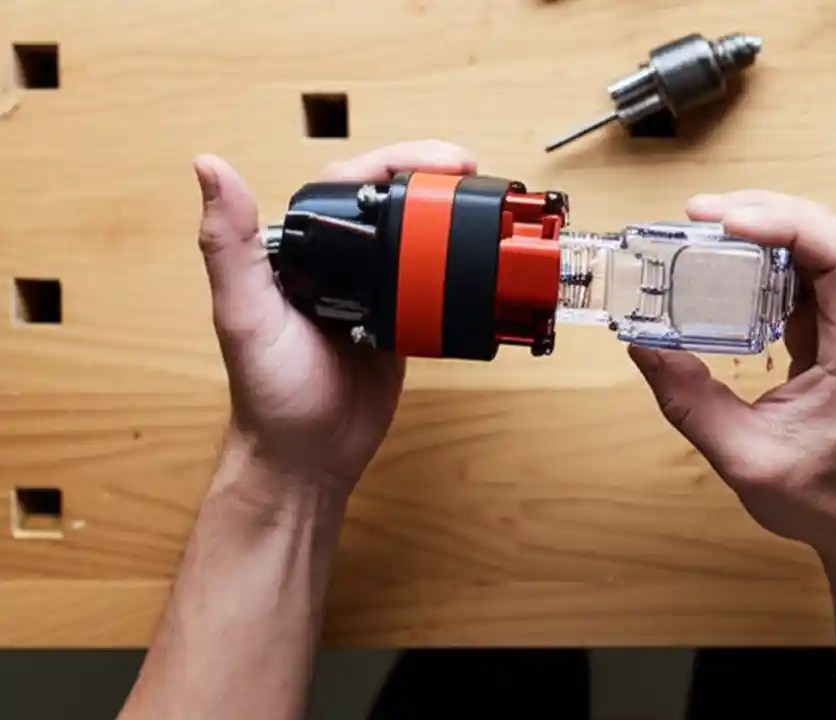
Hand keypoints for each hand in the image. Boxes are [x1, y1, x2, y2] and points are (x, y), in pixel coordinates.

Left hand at [195, 141, 476, 493]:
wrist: (307, 459)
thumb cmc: (267, 395)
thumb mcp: (244, 315)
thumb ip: (229, 244)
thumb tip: (210, 166)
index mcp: (296, 249)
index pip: (348, 183)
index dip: (395, 160)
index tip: (438, 158)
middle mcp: (333, 264)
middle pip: (389, 201)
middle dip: (433, 178)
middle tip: (473, 171)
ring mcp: (369, 293)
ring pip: (412, 237)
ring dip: (447, 216)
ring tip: (485, 207)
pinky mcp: (397, 323)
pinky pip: (428, 284)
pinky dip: (453, 268)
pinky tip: (478, 260)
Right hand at [630, 191, 835, 558]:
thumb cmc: (833, 500)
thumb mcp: (746, 457)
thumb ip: (689, 402)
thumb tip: (644, 349)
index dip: (783, 222)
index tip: (726, 219)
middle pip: (829, 234)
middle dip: (764, 213)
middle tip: (700, 214)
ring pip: (823, 246)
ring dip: (768, 229)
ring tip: (709, 229)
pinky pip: (817, 273)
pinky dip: (774, 258)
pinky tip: (735, 261)